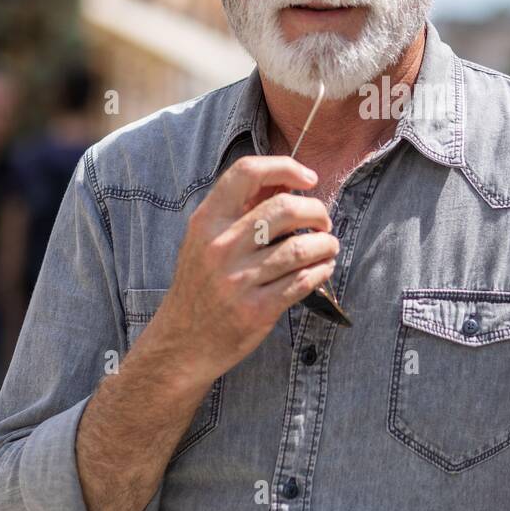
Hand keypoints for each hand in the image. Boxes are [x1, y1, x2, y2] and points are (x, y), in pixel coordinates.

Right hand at [160, 156, 338, 378]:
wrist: (181, 343)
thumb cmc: (200, 285)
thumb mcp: (205, 240)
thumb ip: (241, 209)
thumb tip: (288, 181)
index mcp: (207, 221)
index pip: (247, 172)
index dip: (285, 167)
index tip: (309, 178)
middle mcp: (220, 246)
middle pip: (285, 208)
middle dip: (317, 211)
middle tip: (323, 222)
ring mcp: (238, 279)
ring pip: (300, 247)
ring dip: (325, 244)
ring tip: (328, 246)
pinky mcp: (257, 310)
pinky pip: (303, 281)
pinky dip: (322, 270)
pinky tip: (323, 268)